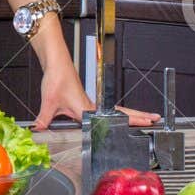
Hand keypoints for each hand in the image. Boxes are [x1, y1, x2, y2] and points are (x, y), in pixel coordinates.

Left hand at [33, 56, 160, 130]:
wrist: (55, 62)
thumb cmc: (56, 77)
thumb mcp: (48, 102)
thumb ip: (44, 119)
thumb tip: (38, 131)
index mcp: (87, 108)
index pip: (114, 117)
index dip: (132, 120)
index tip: (147, 123)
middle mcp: (92, 105)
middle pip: (121, 113)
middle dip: (139, 116)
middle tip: (156, 119)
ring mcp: (90, 103)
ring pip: (115, 111)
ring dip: (131, 114)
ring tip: (147, 120)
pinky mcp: (84, 101)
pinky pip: (106, 110)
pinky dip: (118, 114)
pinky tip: (120, 119)